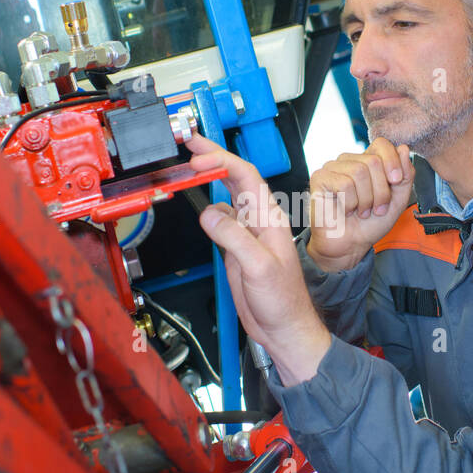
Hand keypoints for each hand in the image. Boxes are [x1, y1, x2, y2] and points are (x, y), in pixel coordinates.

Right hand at [186, 135, 331, 385]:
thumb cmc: (284, 302)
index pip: (246, 177)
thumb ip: (234, 238)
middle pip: (235, 179)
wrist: (283, 329)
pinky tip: (198, 207)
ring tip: (189, 169)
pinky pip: (220, 220)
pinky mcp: (236, 247)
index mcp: (270, 219)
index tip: (199, 157)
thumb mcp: (259, 267)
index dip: (221, 161)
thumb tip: (210, 214)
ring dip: (208, 180)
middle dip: (213, 158)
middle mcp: (259, 221)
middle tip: (190, 143)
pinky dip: (206, 208)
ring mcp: (247, 233)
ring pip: (225, 196)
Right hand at [306, 137, 415, 271]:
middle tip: (375, 208)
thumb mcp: (397, 200)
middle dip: (381, 191)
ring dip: (366, 199)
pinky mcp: (319, 178)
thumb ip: (405, 175)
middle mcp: (349, 161)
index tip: (396, 182)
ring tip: (361, 211)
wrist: (350, 245)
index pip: (382, 144)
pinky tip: (346, 211)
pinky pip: (344, 184)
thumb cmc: (370, 224)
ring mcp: (332, 168)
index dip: (393, 162)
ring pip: (359, 172)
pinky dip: (350, 203)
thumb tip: (404, 148)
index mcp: (367, 161)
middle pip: (374, 161)